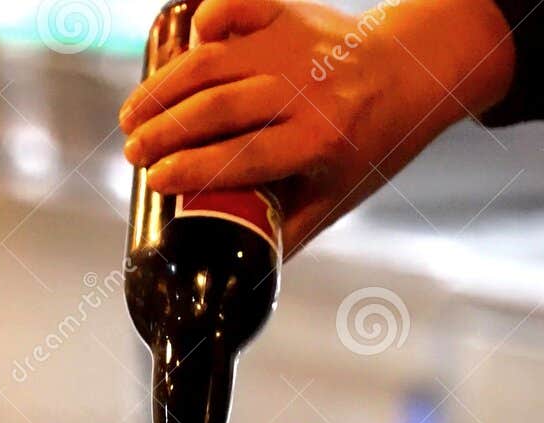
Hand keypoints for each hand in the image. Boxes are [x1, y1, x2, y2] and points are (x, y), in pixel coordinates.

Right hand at [119, 0, 514, 254]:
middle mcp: (308, 89)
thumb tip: (231, 275)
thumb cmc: (367, 146)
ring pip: (212, 60)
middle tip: (132, 153)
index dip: (192, 169)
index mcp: (322, 141)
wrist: (411, 73)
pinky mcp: (288, 13)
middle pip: (218, 107)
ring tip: (132, 116)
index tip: (153, 181)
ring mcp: (295, 46)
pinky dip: (208, 18)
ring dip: (163, 88)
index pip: (244, 156)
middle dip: (163, 132)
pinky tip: (182, 46)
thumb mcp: (336, 197)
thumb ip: (285, 232)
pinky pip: (237, 5)